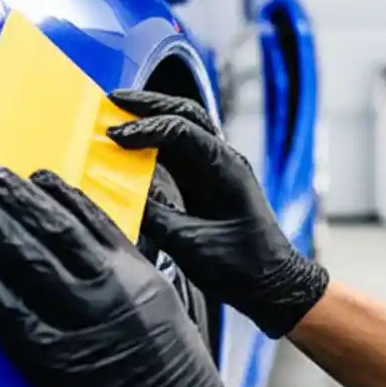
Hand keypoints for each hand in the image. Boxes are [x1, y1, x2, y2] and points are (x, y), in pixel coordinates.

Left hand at [0, 166, 271, 386]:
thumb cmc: (181, 381)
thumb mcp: (165, 309)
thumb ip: (130, 279)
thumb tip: (90, 258)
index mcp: (140, 274)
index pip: (91, 218)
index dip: (55, 192)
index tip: (32, 175)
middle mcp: (114, 290)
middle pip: (54, 228)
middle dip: (14, 197)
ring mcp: (86, 324)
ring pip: (30, 261)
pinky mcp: (61, 364)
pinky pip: (16, 319)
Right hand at [107, 90, 327, 337]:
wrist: (273, 284)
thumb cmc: (242, 267)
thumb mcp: (192, 246)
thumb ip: (157, 218)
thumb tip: (122, 196)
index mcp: (226, 168)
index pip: (183, 131)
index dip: (146, 130)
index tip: (114, 137)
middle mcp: (224, 159)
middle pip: (186, 113)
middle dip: (148, 105)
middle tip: (112, 102)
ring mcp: (217, 167)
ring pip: (183, 126)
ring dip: (150, 118)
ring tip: (116, 114)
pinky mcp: (208, 180)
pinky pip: (180, 149)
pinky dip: (154, 142)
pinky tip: (131, 145)